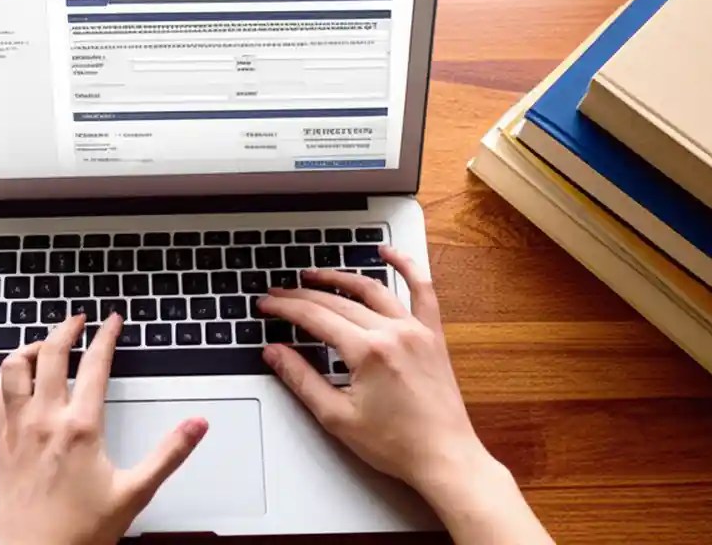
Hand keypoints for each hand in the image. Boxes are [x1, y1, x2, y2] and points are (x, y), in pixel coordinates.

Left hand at [0, 314, 208, 544]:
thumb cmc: (79, 533)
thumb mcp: (135, 493)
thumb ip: (169, 453)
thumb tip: (197, 425)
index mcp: (81, 427)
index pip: (94, 363)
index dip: (105, 335)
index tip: (111, 321)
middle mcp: (44, 420)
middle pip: (50, 353)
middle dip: (65, 328)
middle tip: (78, 320)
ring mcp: (17, 429)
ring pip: (14, 367)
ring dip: (30, 348)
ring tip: (44, 344)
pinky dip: (6, 380)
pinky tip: (15, 383)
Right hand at [259, 246, 552, 544]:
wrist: (444, 458)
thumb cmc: (396, 444)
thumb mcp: (337, 417)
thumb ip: (301, 379)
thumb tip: (274, 353)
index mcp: (368, 352)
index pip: (315, 317)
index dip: (285, 308)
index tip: (266, 305)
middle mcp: (393, 332)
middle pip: (337, 301)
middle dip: (301, 296)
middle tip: (278, 295)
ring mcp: (416, 330)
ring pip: (372, 289)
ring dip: (339, 278)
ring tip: (313, 275)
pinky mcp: (432, 335)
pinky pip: (422, 290)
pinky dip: (406, 266)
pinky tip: (388, 253)